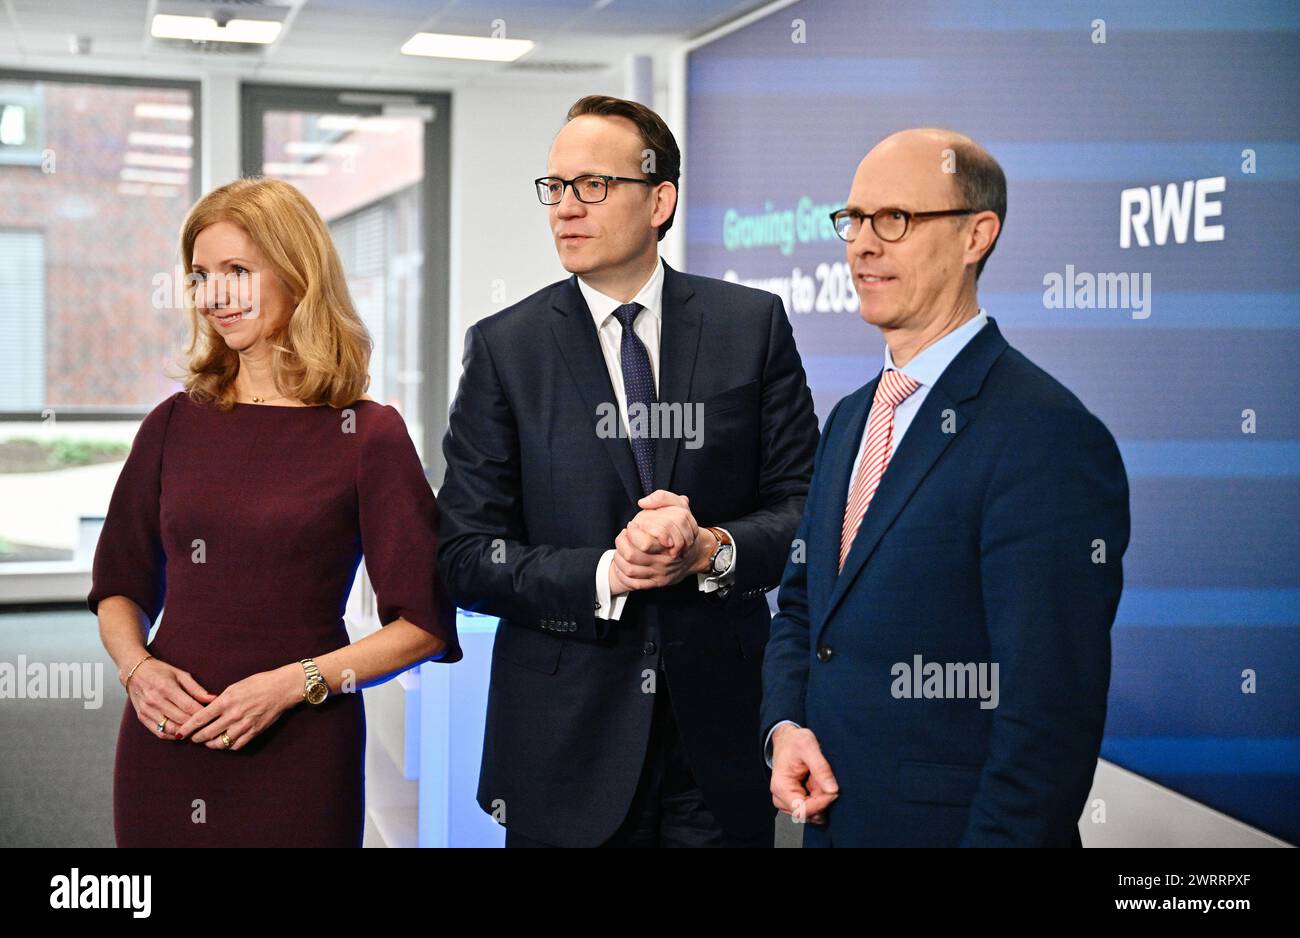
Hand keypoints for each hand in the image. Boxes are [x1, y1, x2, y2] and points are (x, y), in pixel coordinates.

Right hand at [124, 656, 215, 740]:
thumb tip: (213, 699)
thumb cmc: (161, 671)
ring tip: (195, 731)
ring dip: (184, 732)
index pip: (188, 706)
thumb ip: (196, 689)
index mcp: (166, 687)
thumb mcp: (180, 674)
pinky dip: (172, 735)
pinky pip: (159, 732)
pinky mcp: (142, 717)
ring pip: (170, 728)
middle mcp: (155, 700)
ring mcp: (147, 710)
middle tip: (207, 725)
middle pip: (180, 719)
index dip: (202, 713)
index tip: (212, 716)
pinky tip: (181, 733)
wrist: (135, 672)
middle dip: (196, 724)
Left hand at [176, 663, 303, 750]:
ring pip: (221, 743)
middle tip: (192, 739)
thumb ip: (220, 700)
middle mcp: (233, 715)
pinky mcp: (254, 732)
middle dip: (197, 738)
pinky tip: (225, 742)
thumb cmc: (259, 683)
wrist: (282, 688)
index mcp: (226, 701)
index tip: (180, 733)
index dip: (188, 728)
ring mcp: (244, 725)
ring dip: (211, 744)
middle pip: (207, 733)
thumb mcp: (235, 686)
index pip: (200, 718)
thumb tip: (208, 711)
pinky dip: (228, 746)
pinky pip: (236, 745)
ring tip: (208, 742)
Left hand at [614, 498, 711, 588]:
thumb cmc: (685, 529)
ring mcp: (660, 573)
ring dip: (619, 558)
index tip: (631, 525)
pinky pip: (635, 583)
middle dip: (621, 544)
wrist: (698, 553)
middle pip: (633, 556)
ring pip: (631, 570)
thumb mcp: (680, 508)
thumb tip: (643, 502)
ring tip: (621, 547)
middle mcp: (664, 560)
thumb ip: (663, 498)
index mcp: (668, 543)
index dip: (632, 533)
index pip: (644, 544)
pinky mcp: (657, 582)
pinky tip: (622, 564)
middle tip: (623, 535)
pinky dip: (623, 575)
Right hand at [770, 724, 838, 824]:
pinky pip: (812, 807)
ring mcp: (787, 801)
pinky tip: (817, 783)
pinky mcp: (794, 801)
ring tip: (819, 779)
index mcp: (781, 787)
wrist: (788, 739)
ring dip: (821, 798)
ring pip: (812, 812)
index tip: (834, 790)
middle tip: (826, 780)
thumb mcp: (809, 747)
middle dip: (822, 800)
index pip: (802, 810)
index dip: (821, 803)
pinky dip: (819, 797)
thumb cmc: (795, 741)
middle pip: (808, 814)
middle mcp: (781, 798)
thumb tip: (833, 790)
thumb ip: (821, 769)